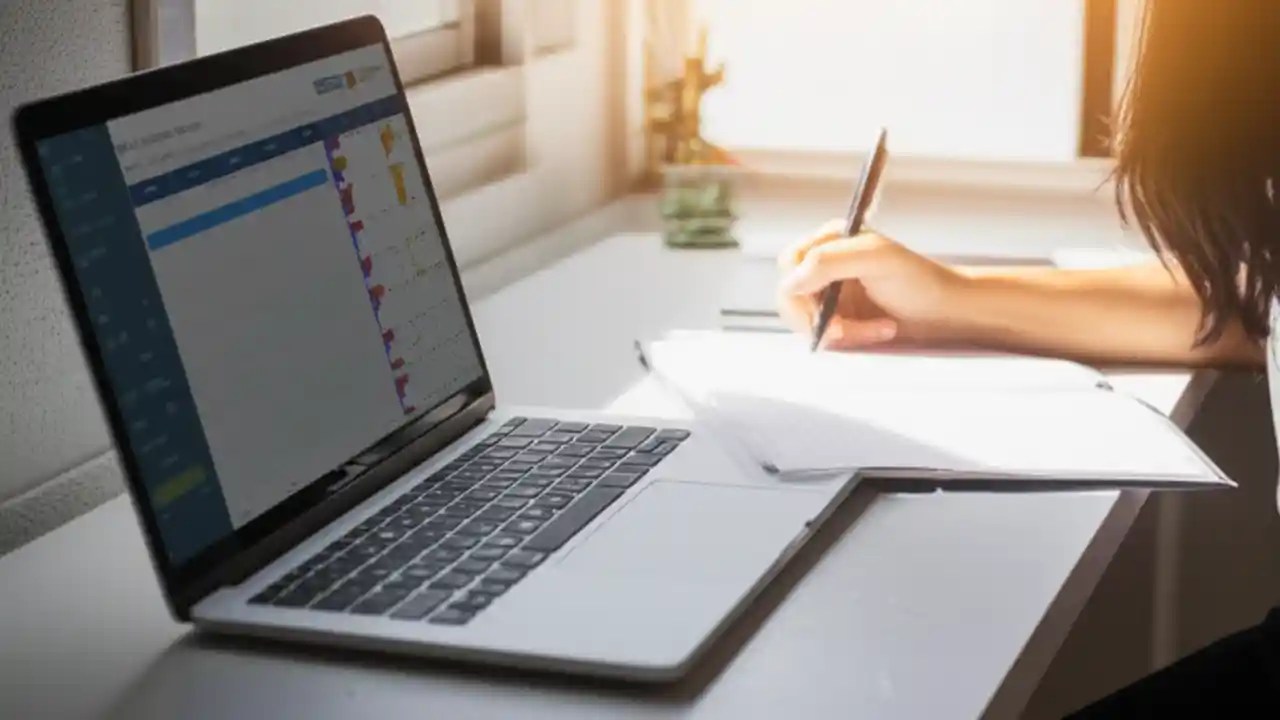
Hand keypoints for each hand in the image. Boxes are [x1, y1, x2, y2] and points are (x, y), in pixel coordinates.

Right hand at [776, 221, 966, 349]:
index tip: (823, 315)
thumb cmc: (920, 280)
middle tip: (844, 331)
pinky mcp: (840, 315)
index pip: (789, 265)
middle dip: (817, 319)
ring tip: (872, 330)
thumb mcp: (876, 259)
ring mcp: (831, 290)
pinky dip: (850, 338)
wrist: (947, 310)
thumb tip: (791, 282)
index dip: (800, 294)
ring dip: (839, 331)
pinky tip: (877, 331)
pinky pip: (826, 332)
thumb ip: (829, 261)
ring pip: (807, 319)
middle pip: (791, 295)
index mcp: (830, 239)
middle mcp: (826, 262)